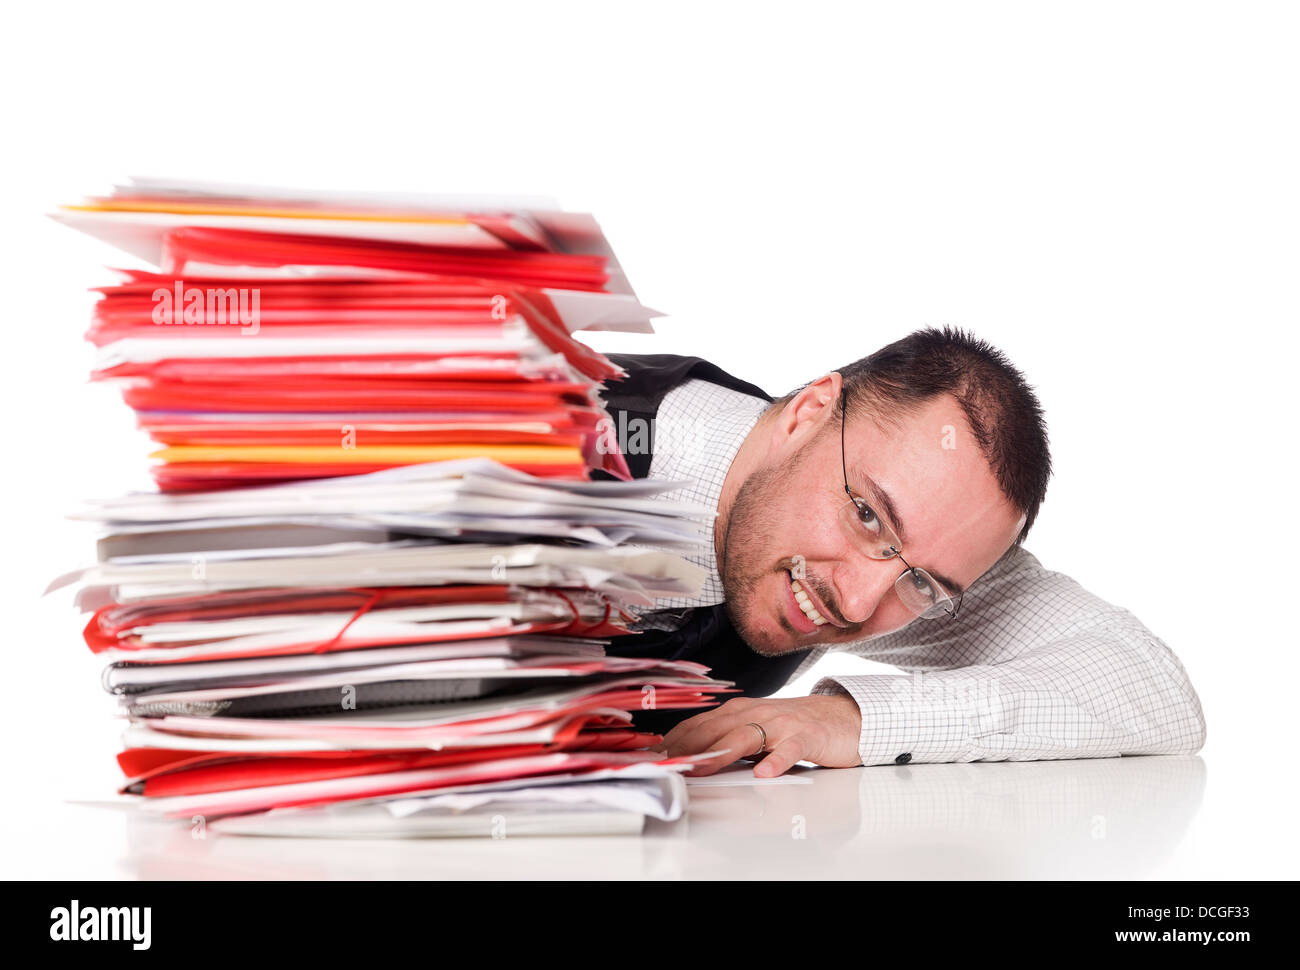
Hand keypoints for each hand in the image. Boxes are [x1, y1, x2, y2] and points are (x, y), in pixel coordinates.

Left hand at [653, 693, 862, 777]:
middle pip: (715, 728)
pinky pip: (790, 750)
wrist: (845, 717)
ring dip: (720, 751)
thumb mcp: (758, 730)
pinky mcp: (807, 737)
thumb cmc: (796, 726)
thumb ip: (728, 739)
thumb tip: (691, 757)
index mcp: (741, 710)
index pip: (700, 723)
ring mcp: (782, 724)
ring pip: (746, 736)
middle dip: (688, 746)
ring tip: (700, 767)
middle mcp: (758, 712)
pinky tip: (764, 773)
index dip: (675, 738)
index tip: (653, 755)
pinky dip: (776, 761)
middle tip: (665, 764)